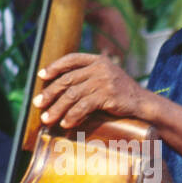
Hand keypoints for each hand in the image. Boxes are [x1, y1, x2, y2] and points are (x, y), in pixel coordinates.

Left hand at [33, 53, 148, 128]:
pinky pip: (84, 106)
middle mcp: (100, 67)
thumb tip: (59, 90)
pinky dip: (72, 116)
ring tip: (47, 119)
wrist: (143, 104)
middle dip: (50, 93)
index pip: (72, 59)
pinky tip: (65, 123)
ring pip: (73, 94)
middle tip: (38, 104)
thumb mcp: (105, 78)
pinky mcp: (108, 95)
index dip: (55, 67)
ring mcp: (104, 80)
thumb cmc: (121, 94)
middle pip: (68, 79)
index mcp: (98, 60)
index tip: (41, 76)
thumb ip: (87, 78)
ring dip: (57, 108)